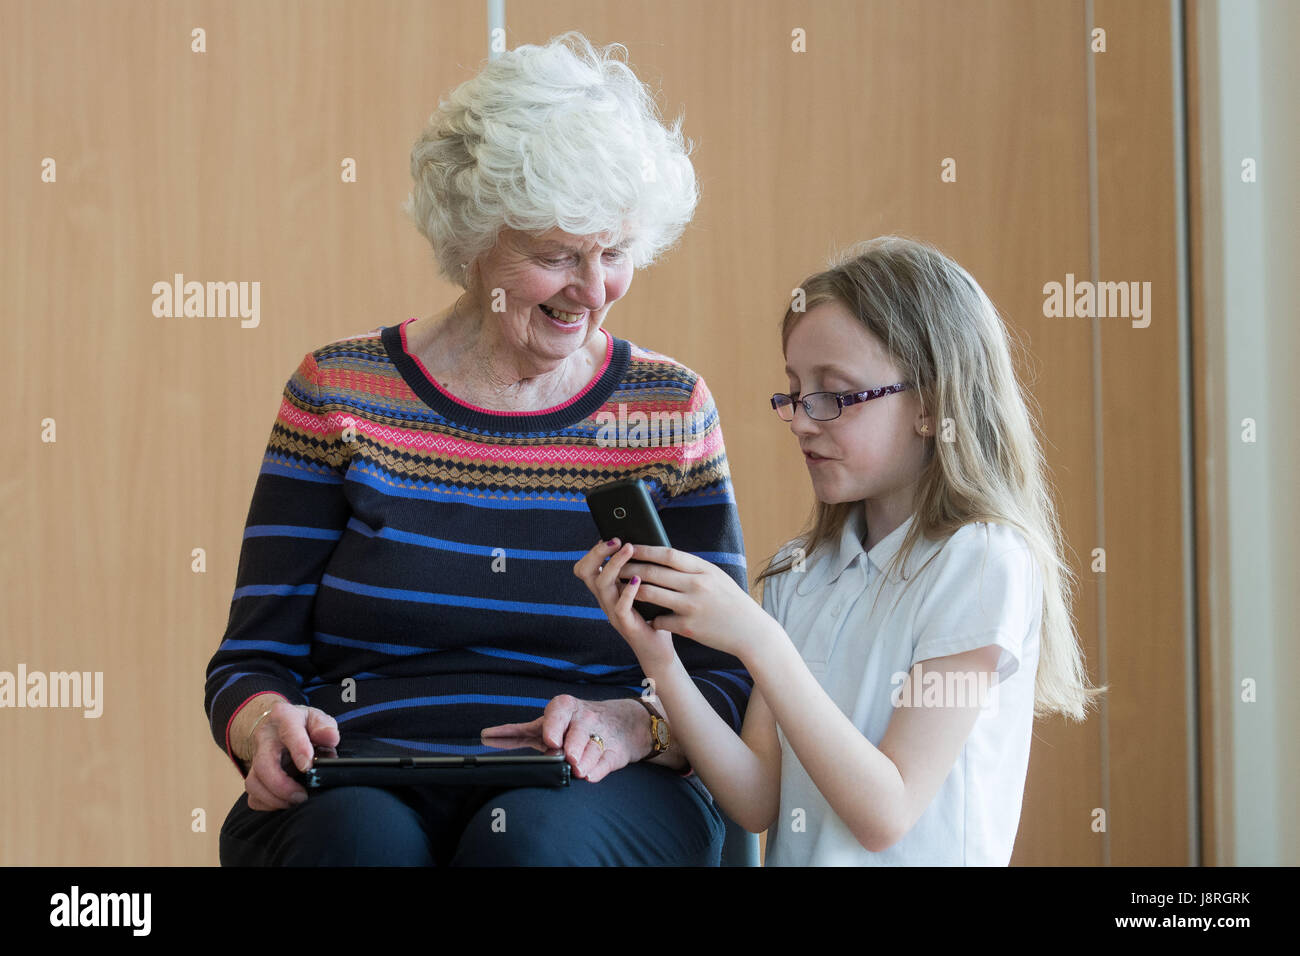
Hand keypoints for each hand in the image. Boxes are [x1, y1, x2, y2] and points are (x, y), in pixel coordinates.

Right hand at [243, 700, 338, 810]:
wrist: (279, 727)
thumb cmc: (303, 725)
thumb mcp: (317, 718)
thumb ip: (325, 726)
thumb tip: (330, 738)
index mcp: (284, 718)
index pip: (289, 732)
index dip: (298, 750)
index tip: (308, 767)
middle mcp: (265, 738)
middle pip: (264, 764)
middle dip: (282, 785)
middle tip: (302, 796)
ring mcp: (256, 758)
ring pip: (254, 783)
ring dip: (275, 798)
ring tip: (296, 801)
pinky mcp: (253, 776)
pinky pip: (253, 796)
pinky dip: (269, 804)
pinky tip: (285, 802)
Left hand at [481, 696, 649, 782]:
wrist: (622, 723)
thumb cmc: (576, 723)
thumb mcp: (548, 722)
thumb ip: (519, 731)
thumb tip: (486, 735)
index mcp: (564, 707)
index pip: (558, 713)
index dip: (554, 728)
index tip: (550, 741)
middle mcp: (584, 718)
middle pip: (577, 734)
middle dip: (572, 747)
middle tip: (568, 758)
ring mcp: (602, 734)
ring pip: (592, 750)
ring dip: (583, 763)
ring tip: (578, 769)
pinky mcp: (615, 752)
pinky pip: (605, 763)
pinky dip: (597, 771)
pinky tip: (590, 775)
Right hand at [574, 538, 675, 667]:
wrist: (657, 650)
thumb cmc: (652, 614)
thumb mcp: (641, 588)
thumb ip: (636, 570)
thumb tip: (643, 541)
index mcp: (607, 590)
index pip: (585, 568)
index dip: (593, 552)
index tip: (609, 537)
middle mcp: (604, 600)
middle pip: (586, 572)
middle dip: (597, 553)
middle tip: (615, 540)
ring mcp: (612, 613)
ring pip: (602, 585)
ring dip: (614, 564)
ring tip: (628, 549)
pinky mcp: (625, 625)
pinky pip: (619, 607)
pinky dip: (628, 591)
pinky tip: (638, 580)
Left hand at [612, 543, 769, 659]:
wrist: (751, 631)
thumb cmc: (731, 602)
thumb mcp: (716, 578)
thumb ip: (693, 569)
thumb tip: (666, 557)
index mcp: (703, 569)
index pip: (667, 554)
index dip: (645, 549)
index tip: (629, 546)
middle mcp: (696, 585)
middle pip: (654, 572)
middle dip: (632, 568)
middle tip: (617, 567)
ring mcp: (691, 607)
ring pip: (650, 594)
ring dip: (633, 591)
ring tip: (623, 588)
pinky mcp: (688, 628)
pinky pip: (659, 619)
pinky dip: (650, 617)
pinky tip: (645, 616)